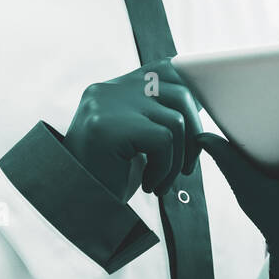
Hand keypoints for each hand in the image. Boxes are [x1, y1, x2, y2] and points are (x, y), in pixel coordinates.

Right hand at [63, 59, 201, 201]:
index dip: (191, 97)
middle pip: (180, 93)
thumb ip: (159, 113)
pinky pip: (163, 140)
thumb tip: (204, 98)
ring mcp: (106, 104)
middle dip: (193, 135)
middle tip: (186, 168)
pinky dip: (165, 168)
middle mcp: (109, 89)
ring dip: (178, 159)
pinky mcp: (107, 126)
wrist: (73, 207)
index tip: (195, 130)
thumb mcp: (137, 140)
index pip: (168, 70)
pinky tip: (149, 185)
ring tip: (162, 183)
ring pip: (175, 120)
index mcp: (115, 87)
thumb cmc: (108, 177)